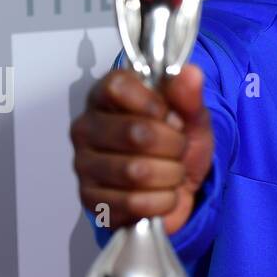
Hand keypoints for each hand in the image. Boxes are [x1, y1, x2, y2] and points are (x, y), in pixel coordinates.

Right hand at [70, 64, 213, 236]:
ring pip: (137, 172)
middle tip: (178, 150)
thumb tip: (190, 73)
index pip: (117, 86)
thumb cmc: (176, 144)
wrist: (179, 188)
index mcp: (105, 96)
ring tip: (171, 173)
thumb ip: (189, 96)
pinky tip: (162, 195)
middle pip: (135, 132)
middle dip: (173, 146)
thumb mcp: (192, 118)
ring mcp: (84, 165)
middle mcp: (86, 127)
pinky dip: (162, 202)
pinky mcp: (89, 200)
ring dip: (170, 175)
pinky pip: (134, 203)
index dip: (154, 104)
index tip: (171, 117)